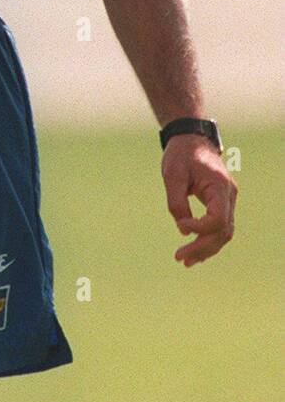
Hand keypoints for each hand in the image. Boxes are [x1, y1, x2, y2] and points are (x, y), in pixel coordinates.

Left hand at [161, 134, 236, 265]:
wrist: (191, 140)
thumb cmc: (181, 154)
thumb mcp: (172, 175)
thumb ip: (177, 202)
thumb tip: (183, 229)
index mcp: (219, 187)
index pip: (218, 218)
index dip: (200, 228)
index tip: (181, 225)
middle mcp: (229, 196)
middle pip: (223, 231)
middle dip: (202, 247)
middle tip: (180, 259)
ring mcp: (228, 200)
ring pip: (224, 232)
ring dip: (206, 249)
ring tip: (186, 261)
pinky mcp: (221, 203)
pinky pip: (219, 226)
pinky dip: (208, 240)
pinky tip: (195, 252)